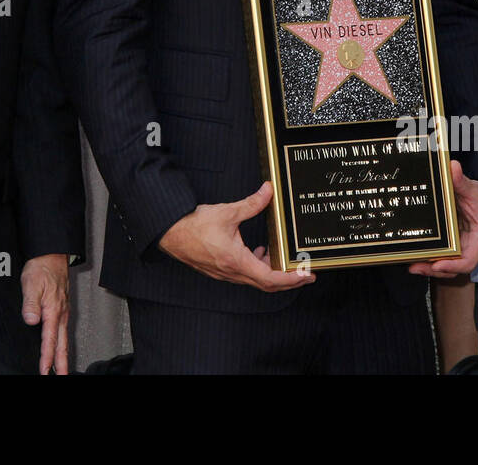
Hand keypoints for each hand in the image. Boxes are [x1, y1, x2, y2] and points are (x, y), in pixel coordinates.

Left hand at [21, 253, 69, 374]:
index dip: (47, 357)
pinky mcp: (61, 308)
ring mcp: (63, 311)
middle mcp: (60, 313)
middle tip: (61, 377)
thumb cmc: (42, 268)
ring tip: (61, 369)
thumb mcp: (31, 284)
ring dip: (63, 355)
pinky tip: (59, 345)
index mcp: (53, 310)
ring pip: (64, 338)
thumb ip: (30, 304)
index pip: (49, 339)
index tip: (44, 370)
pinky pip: (62, 330)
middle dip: (62, 363)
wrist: (51, 255)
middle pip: (62, 344)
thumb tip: (30, 320)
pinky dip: (62, 342)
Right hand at [158, 182, 316, 292]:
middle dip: (288, 279)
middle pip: (267, 285)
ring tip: (279, 255)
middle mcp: (232, 272)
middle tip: (305, 272)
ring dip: (270, 271)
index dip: (292, 279)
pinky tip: (257, 251)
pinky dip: (256, 267)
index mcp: (237, 261)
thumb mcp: (227, 212)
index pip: (271, 278)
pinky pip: (244, 275)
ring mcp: (225, 274)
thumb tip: (268, 192)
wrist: (169, 233)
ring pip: (255, 280)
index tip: (307, 275)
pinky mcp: (219, 270)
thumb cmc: (193, 226)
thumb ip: (251, 203)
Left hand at [409, 161, 477, 277]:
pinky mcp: (451, 242)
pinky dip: (429, 256)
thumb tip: (453, 167)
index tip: (437, 264)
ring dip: (429, 266)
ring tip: (411, 263)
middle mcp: (469, 246)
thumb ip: (462, 181)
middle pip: (453, 266)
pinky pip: (442, 254)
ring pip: (446, 263)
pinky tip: (414, 253)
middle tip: (415, 266)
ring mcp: (460, 246)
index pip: (468, 260)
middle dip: (434, 269)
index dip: (452, 265)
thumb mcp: (475, 190)